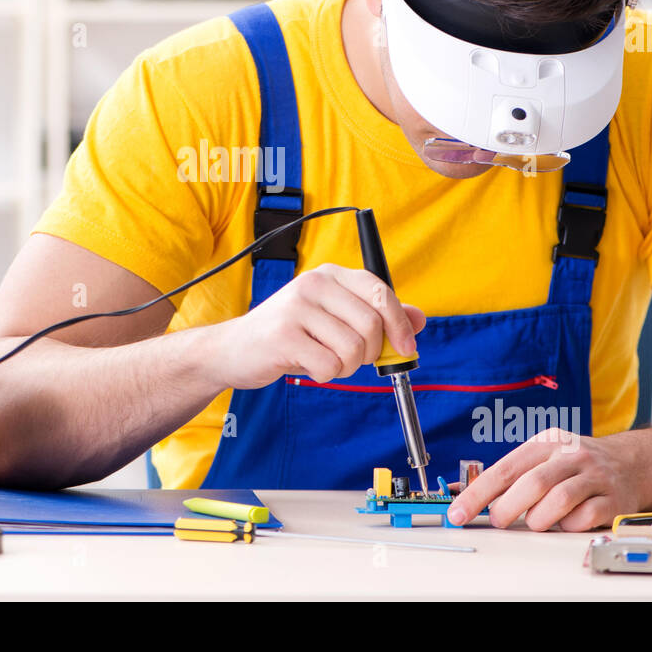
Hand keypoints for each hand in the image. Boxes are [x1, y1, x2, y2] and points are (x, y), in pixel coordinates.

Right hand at [200, 263, 425, 391]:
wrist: (232, 350)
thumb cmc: (288, 336)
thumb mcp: (333, 320)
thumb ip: (376, 317)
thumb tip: (419, 320)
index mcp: (329, 275)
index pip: (379, 292)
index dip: (399, 324)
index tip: (406, 349)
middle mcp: (313, 284)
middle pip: (371, 324)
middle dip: (369, 354)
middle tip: (350, 360)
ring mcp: (296, 308)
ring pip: (353, 349)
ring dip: (345, 368)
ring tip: (323, 361)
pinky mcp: (283, 335)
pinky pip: (329, 366)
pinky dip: (325, 376)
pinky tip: (306, 367)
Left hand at [445, 429, 644, 531]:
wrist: (632, 462)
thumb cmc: (577, 463)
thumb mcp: (545, 456)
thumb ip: (513, 475)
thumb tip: (469, 497)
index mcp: (546, 442)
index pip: (504, 469)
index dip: (478, 494)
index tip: (457, 514)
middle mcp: (570, 455)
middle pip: (532, 484)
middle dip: (507, 508)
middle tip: (499, 521)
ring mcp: (594, 476)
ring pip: (558, 500)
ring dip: (538, 519)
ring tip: (534, 522)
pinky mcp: (613, 499)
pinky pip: (584, 518)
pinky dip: (567, 526)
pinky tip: (564, 522)